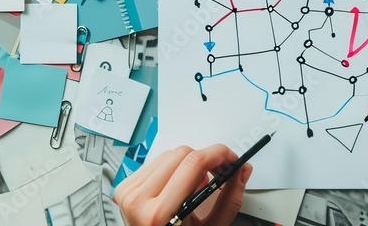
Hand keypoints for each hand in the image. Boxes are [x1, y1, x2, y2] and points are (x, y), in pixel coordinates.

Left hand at [113, 144, 252, 225]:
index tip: (230, 158)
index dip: (218, 155)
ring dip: (188, 164)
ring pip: (169, 154)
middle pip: (182, 154)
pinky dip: (172, 169)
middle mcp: (139, 199)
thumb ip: (230, 200)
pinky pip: (155, 161)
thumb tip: (242, 172)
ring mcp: (129, 192)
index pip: (193, 164)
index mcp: (159, 213)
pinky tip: (178, 185)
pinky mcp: (124, 187)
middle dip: (205, 160)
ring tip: (196, 184)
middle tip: (217, 173)